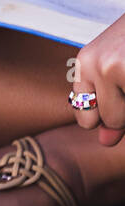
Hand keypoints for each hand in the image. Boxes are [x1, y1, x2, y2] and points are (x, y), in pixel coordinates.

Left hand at [72, 13, 124, 144]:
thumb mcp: (119, 68)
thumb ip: (110, 105)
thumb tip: (105, 141)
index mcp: (85, 63)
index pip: (85, 117)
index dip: (108, 116)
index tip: (121, 93)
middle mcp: (92, 64)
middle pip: (107, 119)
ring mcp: (111, 66)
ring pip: (121, 117)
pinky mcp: (124, 69)